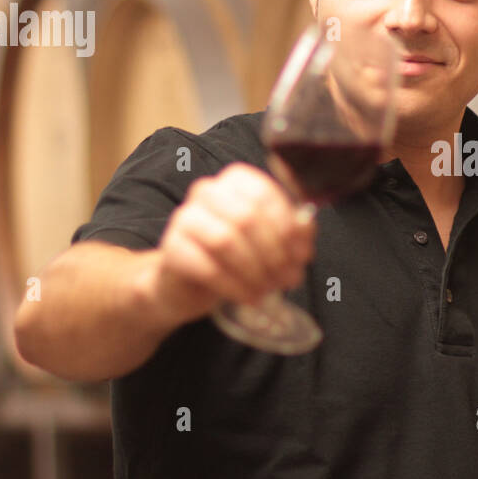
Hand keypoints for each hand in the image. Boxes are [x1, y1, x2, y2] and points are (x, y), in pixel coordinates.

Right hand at [142, 163, 316, 322]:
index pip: (265, 195)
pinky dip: (233, 286)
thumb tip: (305, 229)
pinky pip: (206, 267)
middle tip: (285, 280)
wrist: (188, 283)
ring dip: (253, 272)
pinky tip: (247, 297)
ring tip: (266, 291)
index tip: (301, 257)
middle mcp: (208, 192)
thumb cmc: (236, 257)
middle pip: (247, 217)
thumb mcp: (271, 242)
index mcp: (236, 181)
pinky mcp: (172, 248)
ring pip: (225, 240)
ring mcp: (185, 218)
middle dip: (273, 254)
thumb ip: (293, 232)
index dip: (288, 229)